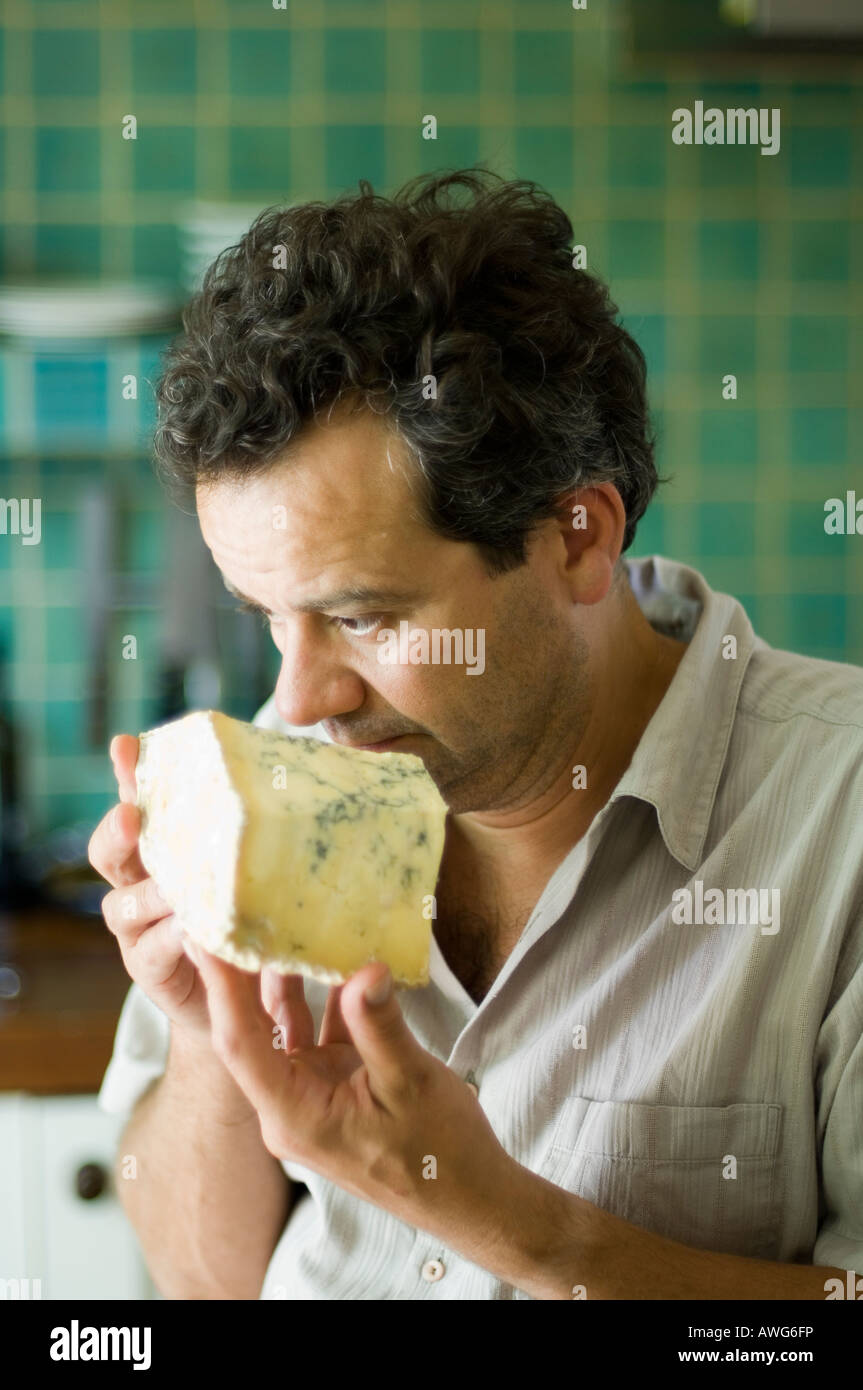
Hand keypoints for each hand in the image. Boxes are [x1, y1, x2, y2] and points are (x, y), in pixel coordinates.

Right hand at [88, 733, 310, 1048]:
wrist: (248, 1004)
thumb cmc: (258, 921)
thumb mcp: (262, 871)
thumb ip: (265, 833)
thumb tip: (307, 774)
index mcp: (165, 849)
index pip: (141, 804)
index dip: (130, 775)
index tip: (126, 745)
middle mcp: (141, 885)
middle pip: (109, 851)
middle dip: (118, 830)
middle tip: (132, 815)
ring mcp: (140, 930)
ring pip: (122, 904)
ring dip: (148, 891)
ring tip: (171, 884)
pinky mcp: (151, 971)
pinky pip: (150, 951)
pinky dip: (170, 939)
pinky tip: (191, 931)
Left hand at [187, 944, 518, 1246]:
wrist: (470, 1198)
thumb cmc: (440, 1155)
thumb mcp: (411, 1084)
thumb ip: (380, 1026)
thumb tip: (364, 970)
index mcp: (295, 1115)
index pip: (241, 1044)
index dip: (220, 988)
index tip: (205, 936)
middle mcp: (290, 1106)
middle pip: (251, 1031)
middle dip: (238, 974)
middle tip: (227, 913)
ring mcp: (311, 1094)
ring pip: (282, 1027)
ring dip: (281, 979)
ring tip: (269, 919)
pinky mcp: (333, 1084)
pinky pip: (315, 1032)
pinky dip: (322, 995)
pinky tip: (328, 952)